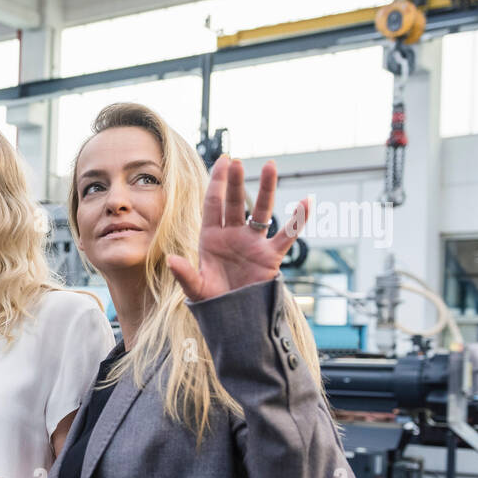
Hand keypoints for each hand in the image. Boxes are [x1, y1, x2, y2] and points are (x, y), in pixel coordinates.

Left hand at [167, 155, 308, 301]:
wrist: (234, 317)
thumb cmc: (212, 301)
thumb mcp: (196, 288)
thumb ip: (184, 274)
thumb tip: (171, 259)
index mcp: (211, 238)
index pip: (214, 204)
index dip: (217, 182)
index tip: (222, 160)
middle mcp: (233, 235)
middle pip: (235, 202)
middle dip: (235, 182)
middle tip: (237, 160)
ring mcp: (253, 244)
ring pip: (261, 212)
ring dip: (266, 189)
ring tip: (271, 166)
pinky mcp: (270, 256)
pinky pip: (286, 235)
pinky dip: (297, 220)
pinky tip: (306, 202)